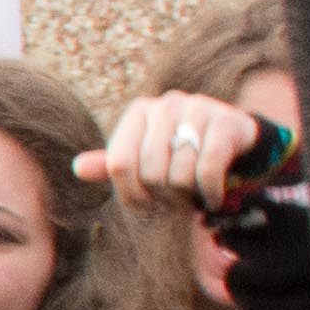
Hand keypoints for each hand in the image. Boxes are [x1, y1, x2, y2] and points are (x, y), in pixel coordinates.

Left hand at [83, 88, 283, 207]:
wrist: (232, 134)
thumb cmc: (178, 149)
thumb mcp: (144, 155)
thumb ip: (112, 163)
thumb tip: (77, 168)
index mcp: (139, 111)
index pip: (118, 164)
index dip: (128, 193)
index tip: (143, 204)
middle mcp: (166, 104)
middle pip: (150, 172)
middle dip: (162, 195)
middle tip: (174, 199)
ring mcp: (199, 109)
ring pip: (179, 173)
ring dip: (187, 194)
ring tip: (193, 194)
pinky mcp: (226, 123)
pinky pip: (208, 169)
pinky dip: (209, 192)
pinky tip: (211, 200)